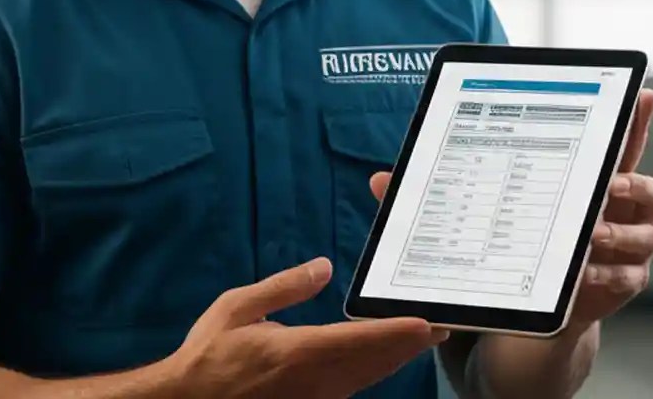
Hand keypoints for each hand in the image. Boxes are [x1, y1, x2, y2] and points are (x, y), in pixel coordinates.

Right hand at [168, 258, 447, 398]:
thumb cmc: (208, 358)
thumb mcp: (236, 309)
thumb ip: (283, 288)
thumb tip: (322, 267)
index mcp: (299, 353)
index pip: (361, 342)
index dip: (398, 332)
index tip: (428, 321)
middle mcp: (317, 381)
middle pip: (377, 362)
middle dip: (411, 342)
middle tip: (445, 322)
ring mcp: (318, 398)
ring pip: (370, 377)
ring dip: (399, 356)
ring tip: (425, 335)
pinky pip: (355, 385)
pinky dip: (377, 367)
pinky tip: (387, 355)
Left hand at [368, 89, 652, 327]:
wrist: (532, 307)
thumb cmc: (510, 244)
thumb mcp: (475, 213)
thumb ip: (435, 194)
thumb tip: (379, 180)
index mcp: (588, 179)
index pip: (621, 142)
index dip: (636, 117)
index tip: (642, 92)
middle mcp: (618, 211)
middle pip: (650, 190)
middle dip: (631, 185)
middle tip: (606, 188)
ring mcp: (625, 250)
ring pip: (643, 236)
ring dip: (616, 235)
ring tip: (587, 236)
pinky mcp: (620, 286)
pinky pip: (625, 279)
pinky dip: (603, 276)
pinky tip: (582, 276)